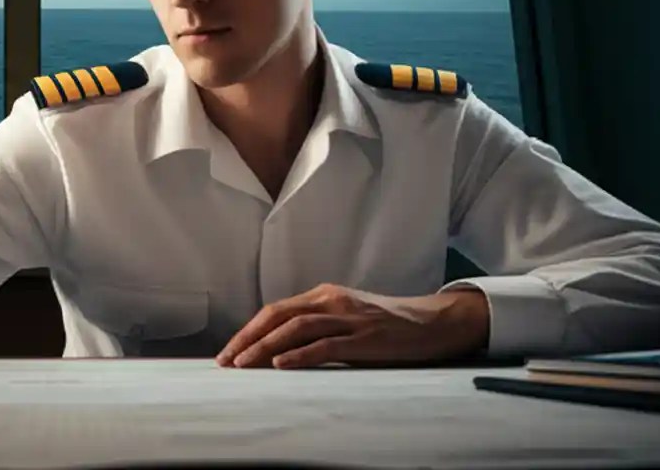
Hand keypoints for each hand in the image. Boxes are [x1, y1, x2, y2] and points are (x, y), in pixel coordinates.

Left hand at [215, 283, 489, 369]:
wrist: (434, 323)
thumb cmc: (387, 326)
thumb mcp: (346, 319)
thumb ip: (316, 328)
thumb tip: (278, 350)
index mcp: (323, 296)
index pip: (275, 311)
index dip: (248, 331)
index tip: (228, 352)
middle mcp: (330, 301)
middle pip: (277, 315)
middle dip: (247, 338)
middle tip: (225, 361)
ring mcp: (348, 318)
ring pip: (295, 328)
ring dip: (265, 347)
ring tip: (244, 365)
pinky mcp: (365, 337)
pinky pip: (326, 345)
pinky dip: (300, 354)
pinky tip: (282, 365)